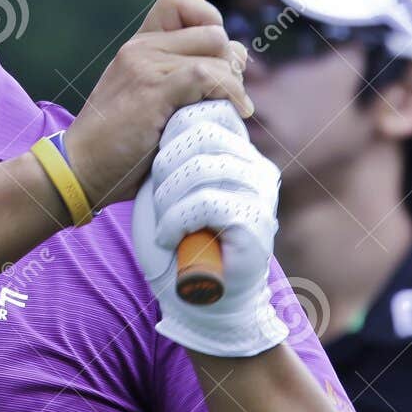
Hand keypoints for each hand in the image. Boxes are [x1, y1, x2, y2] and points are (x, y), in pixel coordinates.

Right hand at [65, 0, 249, 210]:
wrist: (79, 169)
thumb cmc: (117, 146)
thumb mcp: (147, 100)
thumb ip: (183, 74)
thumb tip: (239, 56)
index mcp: (138, 46)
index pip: (180, 2)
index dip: (207, 21)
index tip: (214, 58)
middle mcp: (140, 48)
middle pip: (213, 31)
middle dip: (228, 63)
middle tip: (221, 96)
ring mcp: (145, 66)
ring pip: (218, 56)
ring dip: (231, 86)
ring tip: (222, 111)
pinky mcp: (153, 90)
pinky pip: (209, 76)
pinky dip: (230, 93)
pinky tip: (235, 111)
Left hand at [130, 102, 287, 358]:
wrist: (199, 302)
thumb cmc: (177, 242)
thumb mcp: (167, 187)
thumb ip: (172, 149)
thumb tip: (162, 111)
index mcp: (236, 152)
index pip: (208, 110)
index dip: (170, 130)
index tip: (152, 165)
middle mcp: (254, 166)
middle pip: (201, 132)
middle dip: (164, 162)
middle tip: (154, 197)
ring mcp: (259, 194)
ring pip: (199, 166)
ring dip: (166, 195)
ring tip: (159, 220)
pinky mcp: (256, 222)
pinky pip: (206, 202)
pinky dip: (174, 220)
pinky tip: (166, 237)